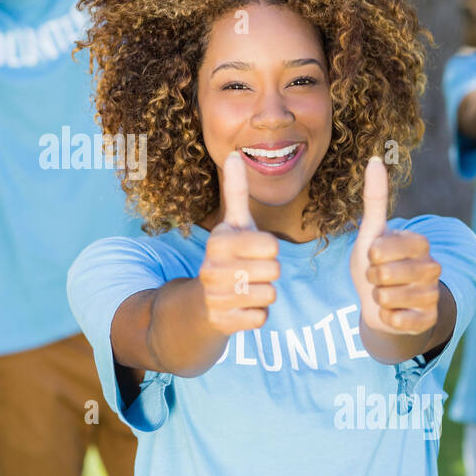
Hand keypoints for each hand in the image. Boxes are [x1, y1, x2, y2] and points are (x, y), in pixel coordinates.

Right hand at [198, 151, 279, 334]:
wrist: (201, 302)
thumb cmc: (227, 257)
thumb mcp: (232, 224)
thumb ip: (236, 191)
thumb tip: (235, 153)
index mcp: (218, 241)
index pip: (272, 244)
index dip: (270, 249)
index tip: (253, 251)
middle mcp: (212, 268)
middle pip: (274, 270)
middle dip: (268, 273)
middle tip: (250, 272)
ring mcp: (216, 297)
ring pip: (269, 295)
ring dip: (264, 294)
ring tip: (246, 288)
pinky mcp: (222, 321)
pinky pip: (260, 318)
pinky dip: (256, 315)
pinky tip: (241, 307)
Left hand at [350, 157, 441, 337]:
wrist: (381, 304)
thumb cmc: (375, 264)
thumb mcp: (370, 232)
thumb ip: (374, 198)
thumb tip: (374, 158)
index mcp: (420, 242)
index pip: (381, 249)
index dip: (370, 256)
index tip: (375, 258)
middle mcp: (433, 266)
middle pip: (384, 274)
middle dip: (372, 279)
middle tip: (379, 279)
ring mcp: (433, 293)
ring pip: (390, 298)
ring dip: (378, 298)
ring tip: (386, 294)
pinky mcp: (429, 319)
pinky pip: (399, 320)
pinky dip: (388, 318)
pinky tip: (394, 312)